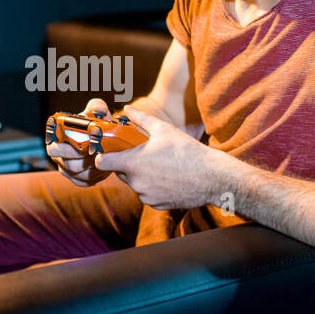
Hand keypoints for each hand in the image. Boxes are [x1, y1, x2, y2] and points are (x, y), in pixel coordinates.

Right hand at [46, 98, 113, 187]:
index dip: (67, 150)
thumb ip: (97, 107)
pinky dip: (95, 177)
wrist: (104, 138)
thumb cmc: (96, 124)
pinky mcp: (77, 179)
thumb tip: (97, 108)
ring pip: (77, 175)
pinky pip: (84, 182)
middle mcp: (58, 155)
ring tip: (103, 159)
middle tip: (97, 154)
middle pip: (67, 165)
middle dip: (84, 161)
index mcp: (56, 139)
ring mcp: (67, 168)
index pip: (53, 148)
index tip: (83, 147)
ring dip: (92, 168)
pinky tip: (104, 168)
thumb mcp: (97, 112)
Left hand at [94, 106, 223, 209]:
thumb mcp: (163, 129)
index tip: (108, 151)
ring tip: (160, 165)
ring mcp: (145, 196)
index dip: (103, 155)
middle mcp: (136, 182)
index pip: (102, 162)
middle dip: (127, 163)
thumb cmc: (187, 151)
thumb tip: (128, 108)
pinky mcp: (156, 204)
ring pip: (135, 184)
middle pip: (120, 172)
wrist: (212, 177)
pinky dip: (152, 187)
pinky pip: (147, 194)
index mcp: (133, 163)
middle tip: (143, 154)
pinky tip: (167, 177)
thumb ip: (141, 119)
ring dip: (141, 176)